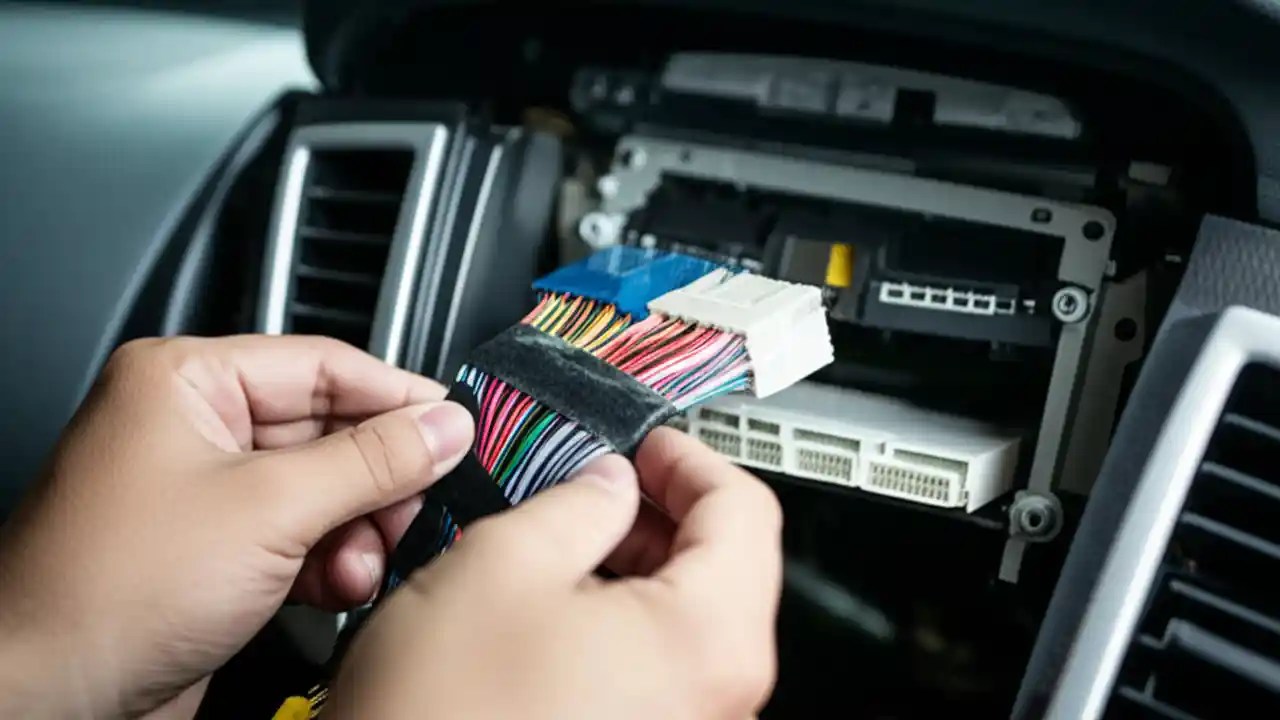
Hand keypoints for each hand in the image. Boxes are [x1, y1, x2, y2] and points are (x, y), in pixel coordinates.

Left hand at [0, 336, 473, 717]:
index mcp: (187, 381)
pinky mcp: (217, 550)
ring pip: (323, 488)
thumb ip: (371, 462)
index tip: (453, 426)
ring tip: (361, 562)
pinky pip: (301, 534)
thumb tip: (443, 424)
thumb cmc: (108, 593)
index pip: (323, 364)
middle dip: (376, 480)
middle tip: (412, 507)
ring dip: (357, 529)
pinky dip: (330, 560)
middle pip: (329, 429)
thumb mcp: (269, 509)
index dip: (396, 396)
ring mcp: (206, 492)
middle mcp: (194, 427)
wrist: (48, 699)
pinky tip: (337, 586)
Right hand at [327, 428, 782, 719]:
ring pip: (693, 621)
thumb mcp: (503, 564)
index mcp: (706, 639)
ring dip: (642, 568)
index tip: (647, 444)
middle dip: (663, 514)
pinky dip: (628, 625)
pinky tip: (564, 612)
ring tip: (569, 547)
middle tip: (602, 486)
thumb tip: (607, 483)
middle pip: (730, 568)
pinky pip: (664, 670)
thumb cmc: (447, 719)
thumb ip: (577, 503)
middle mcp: (718, 696)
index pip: (745, 511)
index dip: (690, 459)